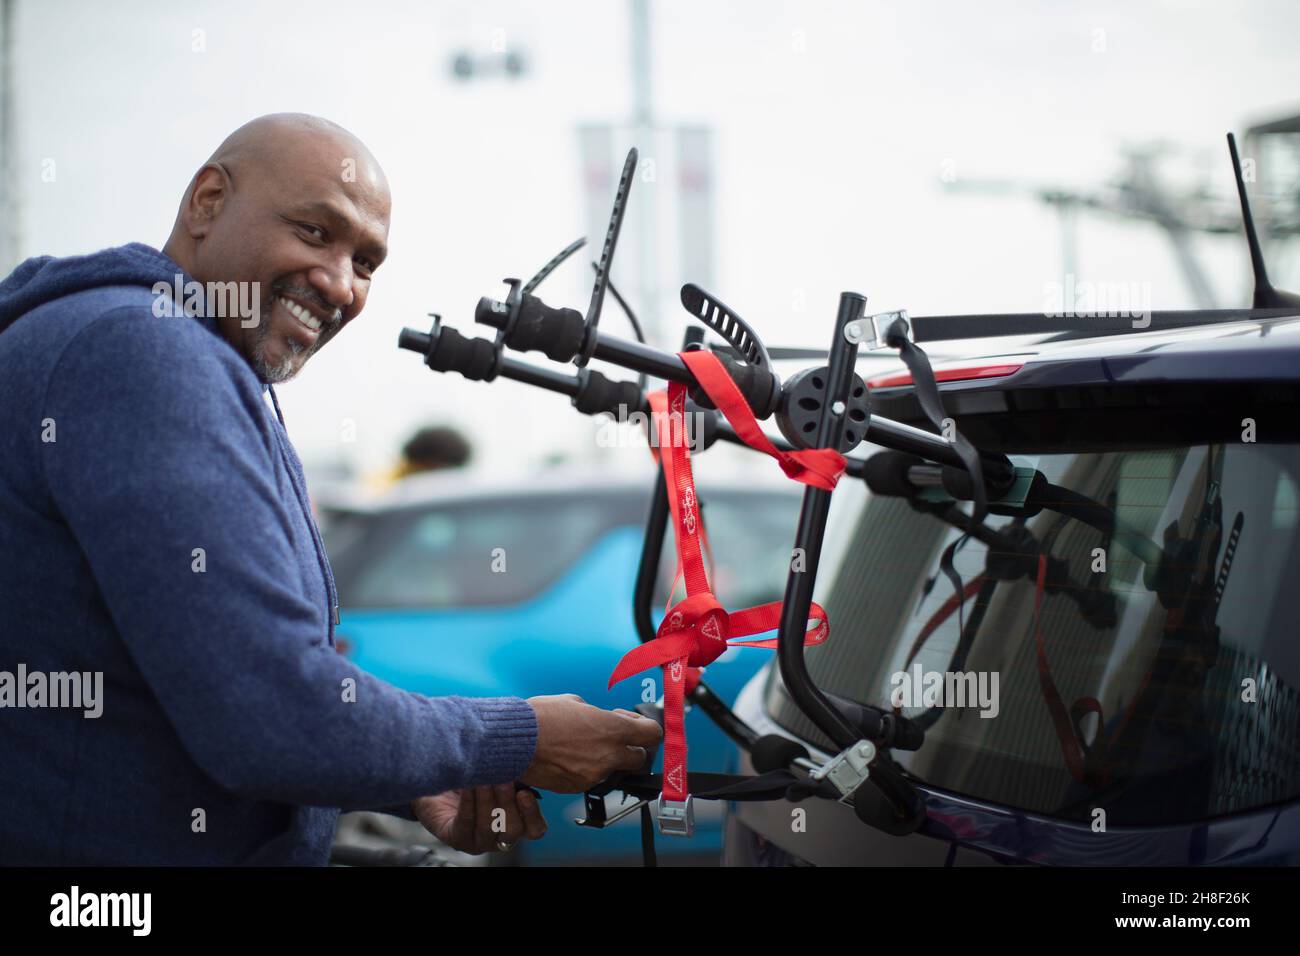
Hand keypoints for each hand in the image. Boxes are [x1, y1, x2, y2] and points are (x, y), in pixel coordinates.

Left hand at [411, 785, 546, 854]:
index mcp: (518, 823)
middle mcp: (501, 837)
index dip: (532, 814)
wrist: (440, 780)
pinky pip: (466, 824)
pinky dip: (468, 804)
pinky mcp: (458, 839)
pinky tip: (468, 788)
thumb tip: (524, 759)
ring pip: (488, 828)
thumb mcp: (499, 772)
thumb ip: (514, 772)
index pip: (535, 829)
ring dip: (487, 802)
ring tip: (484, 780)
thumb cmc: (477, 774)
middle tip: (503, 780)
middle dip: (508, 803)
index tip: (525, 793)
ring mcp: (479, 841)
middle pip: (513, 830)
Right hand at [520, 694, 662, 792]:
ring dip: (605, 759)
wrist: (513, 741)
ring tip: (582, 745)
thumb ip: (599, 716)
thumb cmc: (542, 717)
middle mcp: (609, 755)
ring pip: (612, 770)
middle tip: (613, 737)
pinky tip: (568, 756)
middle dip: (630, 748)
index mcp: (614, 730)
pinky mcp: (576, 787)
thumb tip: (605, 721)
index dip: (645, 728)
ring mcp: (593, 774)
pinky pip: (590, 778)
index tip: (634, 724)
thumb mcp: (576, 703)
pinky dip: (584, 769)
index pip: (652, 734)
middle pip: (639, 758)